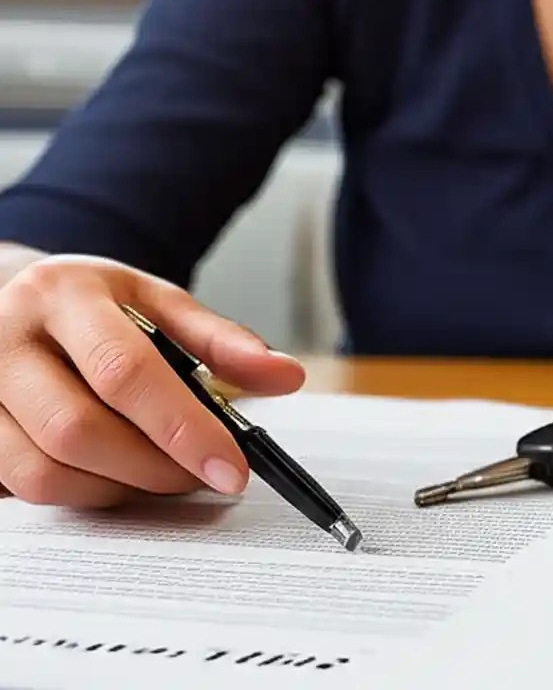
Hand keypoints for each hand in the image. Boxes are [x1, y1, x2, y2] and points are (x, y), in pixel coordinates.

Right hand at [0, 252, 304, 507]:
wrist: (9, 301)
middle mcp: (3, 340)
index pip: (124, 371)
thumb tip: (288, 376)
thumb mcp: (158, 302)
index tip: (232, 469)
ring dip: (119, 488)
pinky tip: (117, 476)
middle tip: (203, 476)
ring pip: (46, 471)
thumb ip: (222, 340)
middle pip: (78, 430)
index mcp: (62, 295)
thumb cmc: (94, 307)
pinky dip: (84, 493)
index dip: (183, 428)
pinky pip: (26, 488)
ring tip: (163, 474)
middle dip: (155, 468)